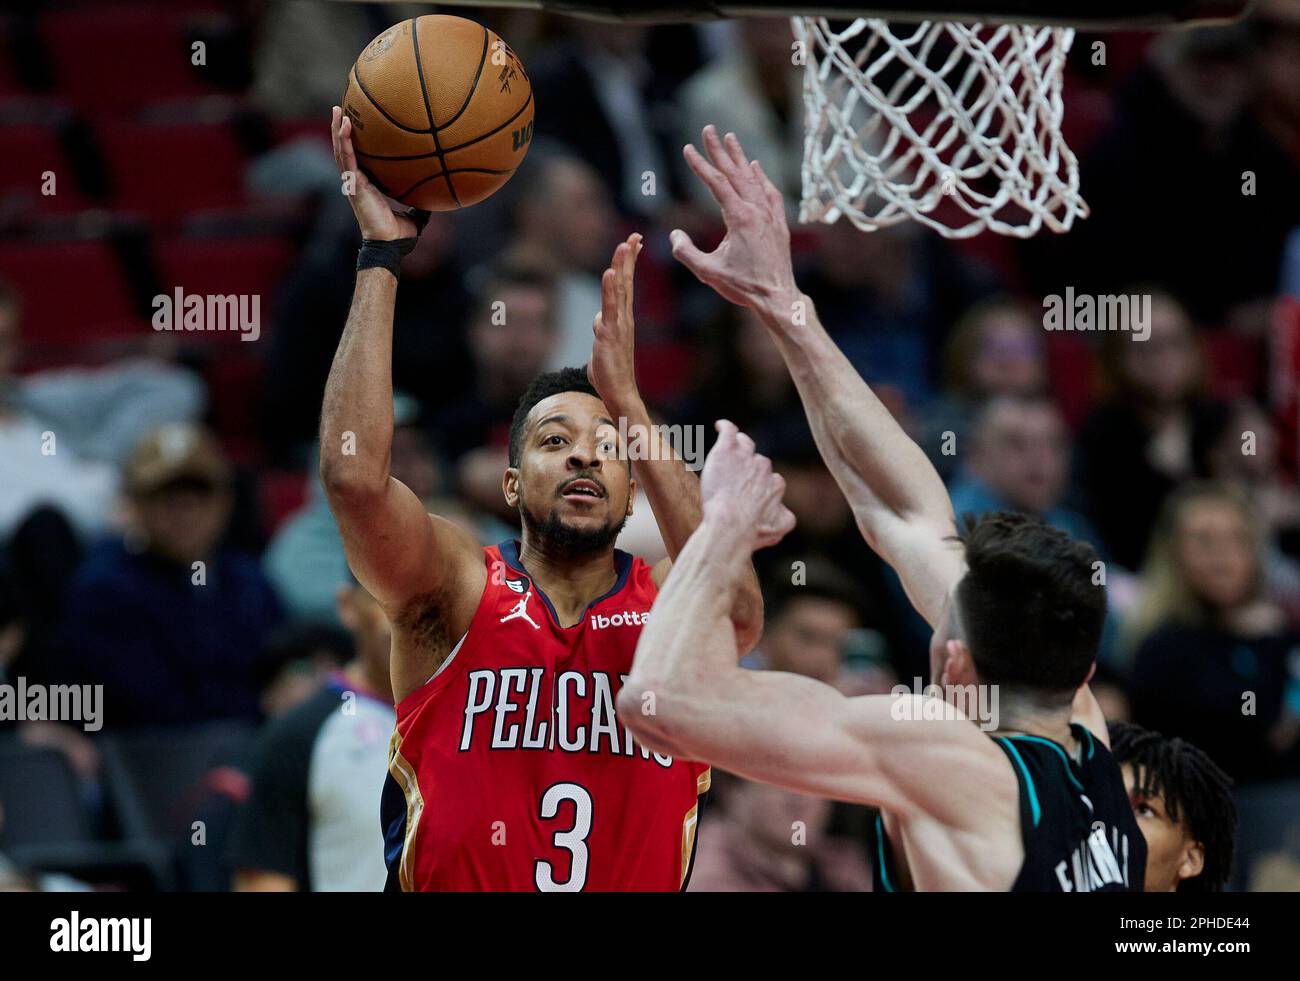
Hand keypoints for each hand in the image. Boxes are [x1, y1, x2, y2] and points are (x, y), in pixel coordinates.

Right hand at [331, 106, 418, 241]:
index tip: (357, 126)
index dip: (355, 144)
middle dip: (341, 130)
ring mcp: (353, 181)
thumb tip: (436, 197)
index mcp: (368, 185)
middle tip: (341, 109)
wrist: (388, 243)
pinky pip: (347, 157)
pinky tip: (344, 124)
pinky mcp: (354, 183)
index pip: (359, 159)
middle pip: (345, 150)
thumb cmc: (398, 234)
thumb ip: (421, 204)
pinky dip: (344, 140)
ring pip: (341, 150)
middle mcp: (357, 181)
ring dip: (337, 129)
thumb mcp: (414, 215)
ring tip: (337, 109)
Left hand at [587, 233, 642, 409]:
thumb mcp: (603, 345)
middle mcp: (624, 318)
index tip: (633, 244)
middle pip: (626, 281)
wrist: (619, 393)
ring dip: (622, 266)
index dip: (629, 264)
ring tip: (624, 245)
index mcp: (623, 319)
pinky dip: (610, 289)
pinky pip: (610, 308)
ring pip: (620, 289)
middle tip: (634, 236)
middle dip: (629, 257)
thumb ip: (602, 329)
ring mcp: (619, 325)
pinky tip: (610, 273)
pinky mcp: (610, 334)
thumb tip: (598, 321)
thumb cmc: (610, 372)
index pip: (626, 286)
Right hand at [671, 125, 797, 316]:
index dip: (700, 165)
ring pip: (754, 179)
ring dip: (740, 158)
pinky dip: (761, 177)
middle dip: (719, 150)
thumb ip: (686, 252)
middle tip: (709, 129)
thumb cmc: (743, 287)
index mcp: (740, 218)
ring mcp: (770, 215)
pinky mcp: (779, 224)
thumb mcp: (708, 272)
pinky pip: (769, 192)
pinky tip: (755, 167)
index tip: (688, 149)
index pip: (717, 183)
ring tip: (731, 139)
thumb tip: (674, 235)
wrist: (778, 297)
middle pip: (735, 172)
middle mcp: (757, 210)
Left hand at [701, 419, 794, 549]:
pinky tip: (720, 426)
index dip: (757, 484)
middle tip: (734, 479)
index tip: (748, 493)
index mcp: (775, 484)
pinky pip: (729, 431)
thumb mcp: (776, 532)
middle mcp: (764, 468)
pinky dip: (725, 427)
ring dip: (738, 448)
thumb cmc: (750, 531)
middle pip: (758, 461)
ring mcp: (746, 457)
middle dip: (748, 468)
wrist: (731, 523)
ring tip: (728, 453)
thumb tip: (786, 515)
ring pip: (745, 445)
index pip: (769, 477)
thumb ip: (784, 521)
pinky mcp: (727, 450)